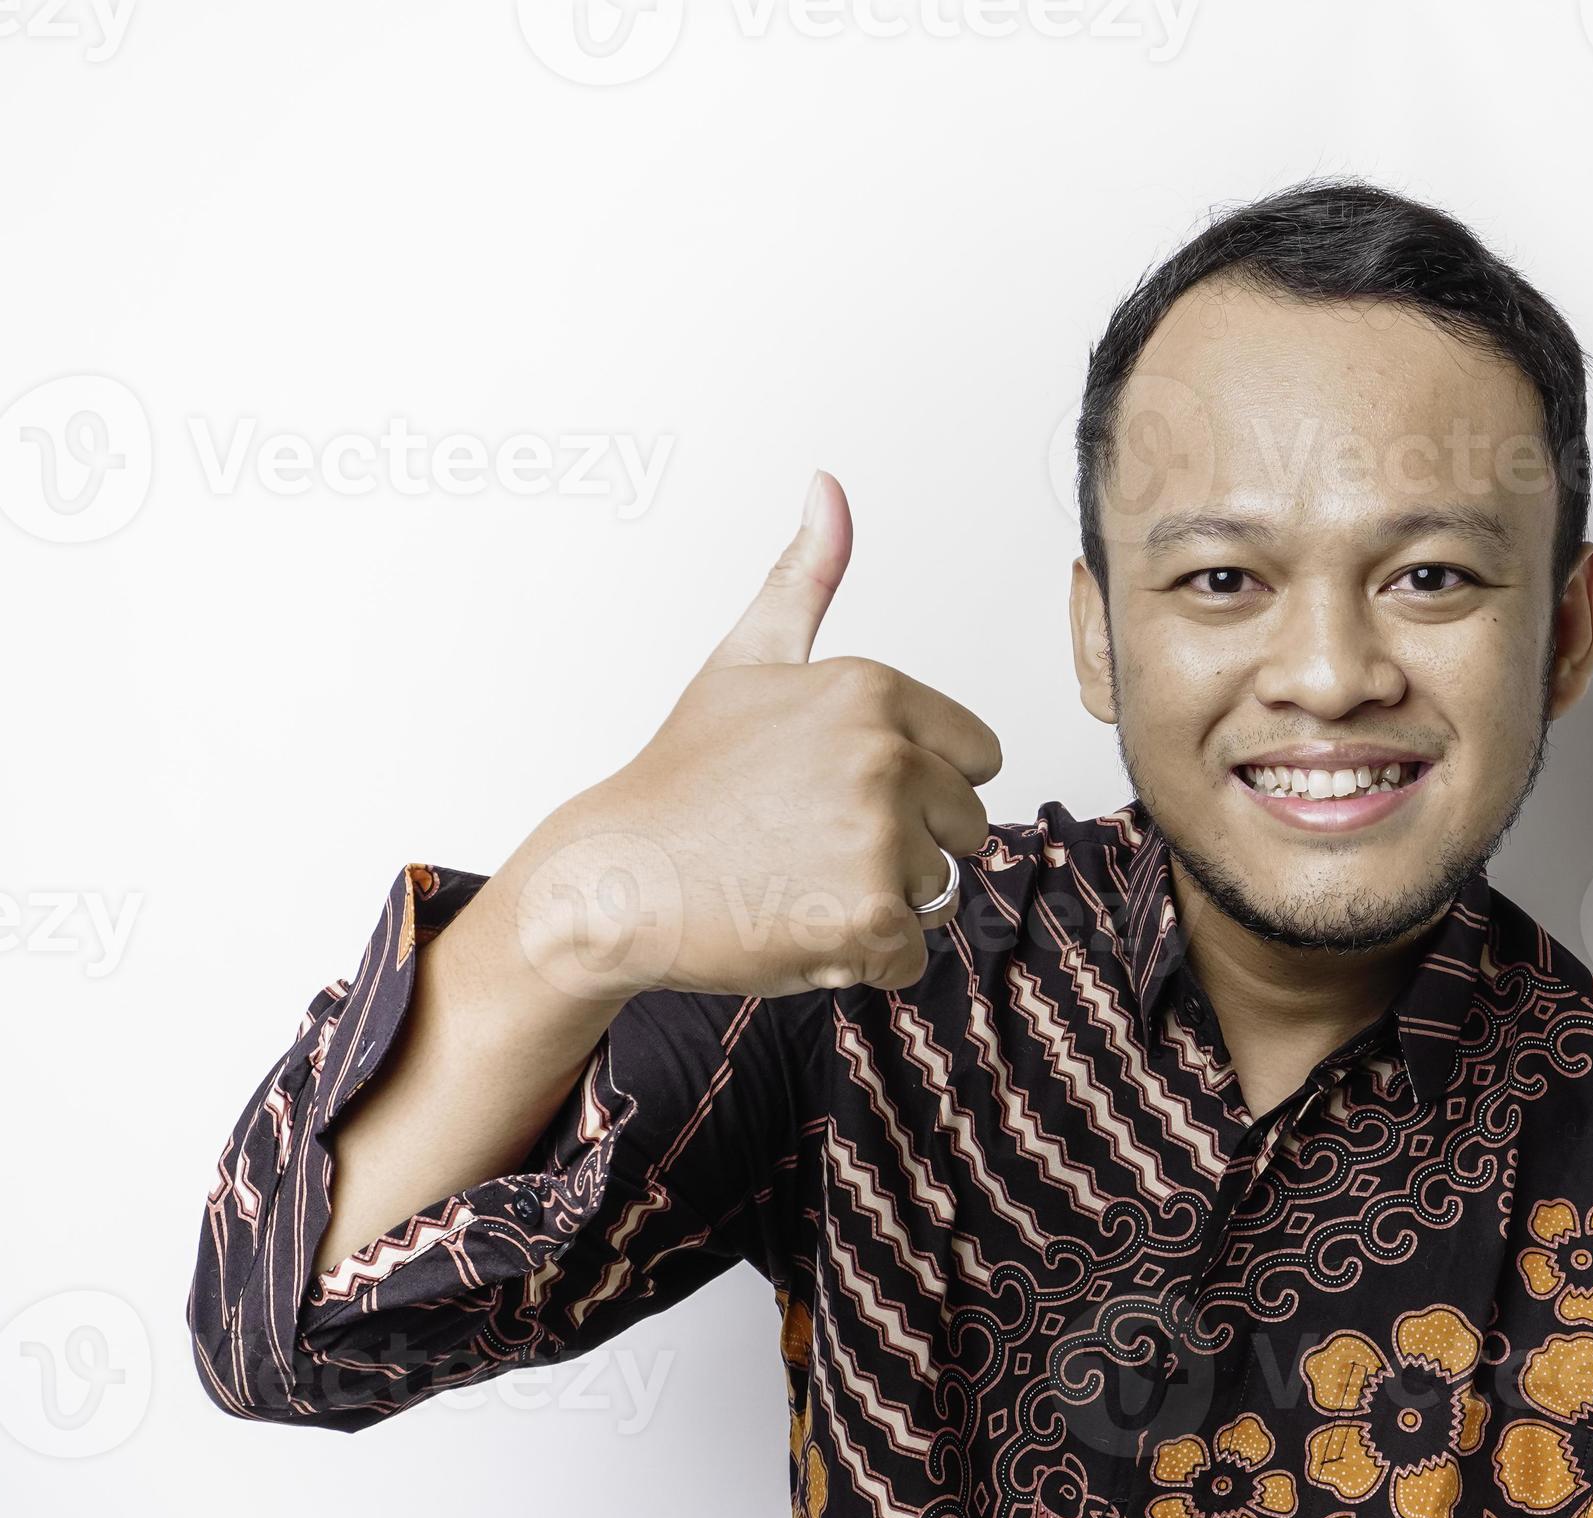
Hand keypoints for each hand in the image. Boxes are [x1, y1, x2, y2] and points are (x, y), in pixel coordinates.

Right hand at [511, 471, 1002, 999]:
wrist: (615, 879)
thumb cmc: (684, 777)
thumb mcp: (746, 660)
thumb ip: (805, 577)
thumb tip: (828, 486)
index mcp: (873, 691)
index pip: (977, 758)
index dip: (917, 784)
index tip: (837, 789)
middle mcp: (886, 757)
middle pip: (965, 827)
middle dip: (903, 846)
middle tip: (809, 841)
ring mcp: (880, 839)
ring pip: (939, 891)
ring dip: (879, 903)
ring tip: (797, 880)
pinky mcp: (869, 919)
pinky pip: (912, 953)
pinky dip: (861, 957)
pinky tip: (795, 924)